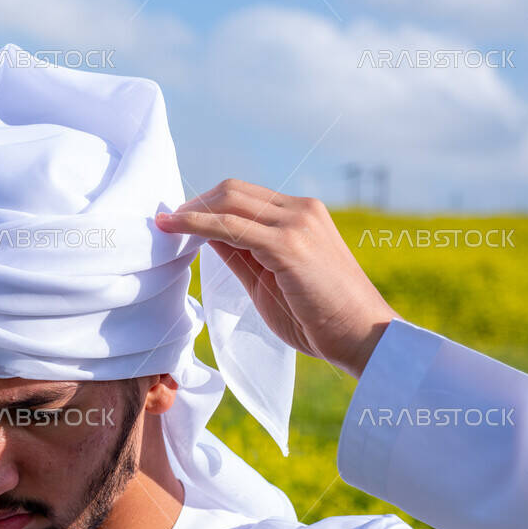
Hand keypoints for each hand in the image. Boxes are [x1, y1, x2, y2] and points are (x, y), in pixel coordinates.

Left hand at [155, 179, 398, 376]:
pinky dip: (197, 225)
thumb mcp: (269, 277)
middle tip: (165, 224)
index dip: (206, 205)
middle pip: (233, 191)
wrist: (364, 337)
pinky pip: (231, 227)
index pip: (244, 196)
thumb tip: (205, 236)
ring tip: (164, 226)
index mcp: (302, 215)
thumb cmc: (318, 317)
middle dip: (193, 204)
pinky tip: (175, 231)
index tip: (176, 220)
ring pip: (230, 202)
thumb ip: (241, 254)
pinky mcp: (289, 246)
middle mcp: (301, 211)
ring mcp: (297, 224)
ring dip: (190, 212)